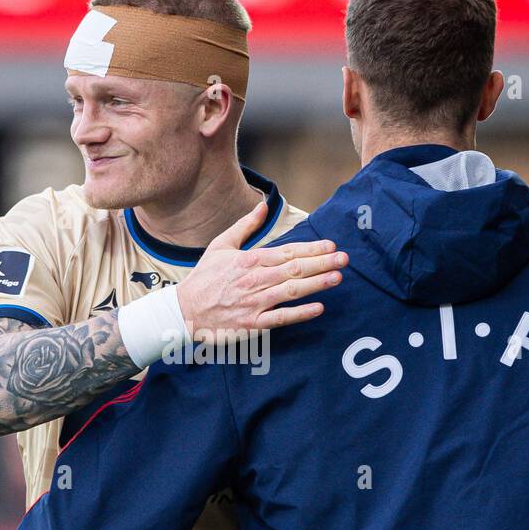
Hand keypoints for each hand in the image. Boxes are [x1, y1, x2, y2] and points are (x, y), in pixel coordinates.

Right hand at [176, 202, 346, 336]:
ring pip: (290, 291)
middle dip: (322, 263)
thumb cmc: (205, 277)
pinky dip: (300, 313)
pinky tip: (318, 308)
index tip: (331, 245)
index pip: (287, 252)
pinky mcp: (252, 324)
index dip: (311, 248)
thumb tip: (263, 205)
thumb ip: (245, 226)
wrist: (184, 310)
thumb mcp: (221, 245)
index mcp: (249, 260)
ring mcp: (254, 303)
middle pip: (294, 270)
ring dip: (316, 284)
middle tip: (344, 258)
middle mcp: (254, 280)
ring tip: (337, 278)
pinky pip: (280, 318)